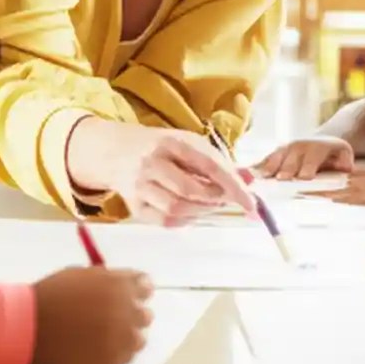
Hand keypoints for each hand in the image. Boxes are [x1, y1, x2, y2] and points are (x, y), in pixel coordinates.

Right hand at [31, 267, 153, 363]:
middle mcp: (125, 311)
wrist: (28, 327)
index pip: (144, 286)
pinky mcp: (110, 362)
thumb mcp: (80, 275)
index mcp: (119, 285)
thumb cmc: (50, 297)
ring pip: (137, 340)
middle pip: (144, 315)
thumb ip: (105, 279)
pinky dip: (114, 355)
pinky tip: (96, 350)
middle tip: (115, 319)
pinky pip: (122, 359)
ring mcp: (119, 340)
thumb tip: (121, 284)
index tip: (131, 295)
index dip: (137, 290)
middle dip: (132, 315)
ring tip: (105, 337)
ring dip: (125, 337)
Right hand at [71, 122, 257, 225]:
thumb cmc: (159, 147)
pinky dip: (184, 221)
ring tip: (209, 204)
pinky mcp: (132, 205)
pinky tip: (190, 212)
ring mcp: (140, 186)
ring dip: (202, 212)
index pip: (209, 166)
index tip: (251, 203)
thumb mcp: (187, 143)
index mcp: (171, 142)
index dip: (233, 187)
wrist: (113, 150)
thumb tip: (249, 180)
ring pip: (177, 209)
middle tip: (227, 200)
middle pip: (192, 191)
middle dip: (216, 200)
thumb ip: (218, 160)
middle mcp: (153, 163)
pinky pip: (163, 222)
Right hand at [255, 136, 354, 178]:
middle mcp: (299, 146)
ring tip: (258, 179)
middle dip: (286, 170)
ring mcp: (285, 148)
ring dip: (267, 169)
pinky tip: (246, 174)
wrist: (322, 140)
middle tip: (280, 181)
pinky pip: (264, 159)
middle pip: (290, 160)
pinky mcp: (275, 153)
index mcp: (317, 148)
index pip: (312, 159)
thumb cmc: (334, 155)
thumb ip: (345, 164)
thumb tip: (345, 169)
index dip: (307, 168)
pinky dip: (256, 167)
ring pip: (275, 158)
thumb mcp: (344, 156)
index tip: (303, 178)